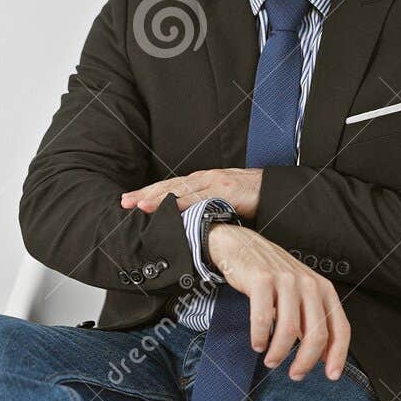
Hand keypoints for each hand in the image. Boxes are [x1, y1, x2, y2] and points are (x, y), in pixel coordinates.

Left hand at [120, 168, 262, 217]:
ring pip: (180, 191)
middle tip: (123, 202)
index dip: (149, 192)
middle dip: (145, 194)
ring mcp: (214, 183)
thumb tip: (187, 223)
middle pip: (169, 186)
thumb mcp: (222, 201)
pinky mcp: (225, 191)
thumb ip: (204, 207)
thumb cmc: (251, 197)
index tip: (130, 200)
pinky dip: (183, 204)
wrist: (277, 190)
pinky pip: (200, 199)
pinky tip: (169, 209)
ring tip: (139, 206)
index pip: (170, 186)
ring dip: (158, 198)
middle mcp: (204, 178)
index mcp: (202, 180)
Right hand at [207, 224, 350, 379]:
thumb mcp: (300, 293)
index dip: (338, 355)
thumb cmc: (271, 275)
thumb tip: (323, 356)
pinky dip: (260, 337)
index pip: (340, 328)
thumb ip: (312, 320)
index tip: (332, 376)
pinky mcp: (261, 280)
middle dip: (306, 361)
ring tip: (270, 361)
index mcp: (323, 289)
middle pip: (316, 334)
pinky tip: (257, 344)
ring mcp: (285, 280)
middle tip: (295, 374)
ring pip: (289, 330)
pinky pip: (263, 318)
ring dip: (279, 353)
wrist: (241, 245)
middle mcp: (308, 284)